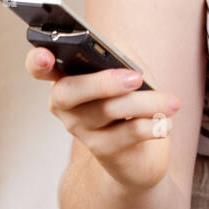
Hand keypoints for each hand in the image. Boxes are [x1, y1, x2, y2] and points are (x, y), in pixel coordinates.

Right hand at [25, 46, 181, 190]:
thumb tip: (124, 61)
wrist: (140, 153)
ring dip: (145, 103)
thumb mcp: (127, 69)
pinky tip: (166, 123)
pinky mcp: (104, 151)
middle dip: (102, 82)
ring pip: (108, 110)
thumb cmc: (130, 99)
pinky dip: (152, 125)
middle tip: (136, 77)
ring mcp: (82, 130)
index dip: (37, 61)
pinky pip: (127, 134)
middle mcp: (65, 105)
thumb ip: (119, 58)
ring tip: (171, 101)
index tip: (45, 55)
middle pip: (70, 91)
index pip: (39, 67)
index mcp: (66, 77)